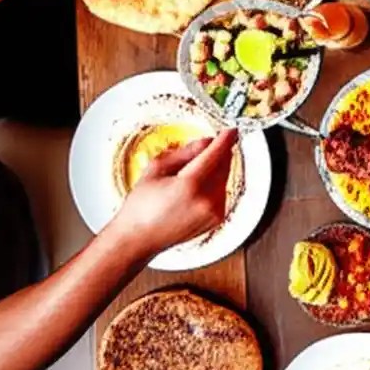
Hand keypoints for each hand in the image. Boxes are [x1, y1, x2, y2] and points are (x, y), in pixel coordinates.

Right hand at [102, 129, 237, 258]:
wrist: (139, 238)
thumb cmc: (141, 206)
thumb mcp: (156, 170)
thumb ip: (184, 153)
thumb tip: (206, 142)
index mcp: (190, 184)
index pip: (216, 154)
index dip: (225, 139)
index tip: (231, 130)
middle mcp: (207, 200)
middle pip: (224, 165)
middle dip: (219, 153)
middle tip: (206, 147)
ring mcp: (214, 212)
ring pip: (224, 178)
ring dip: (216, 169)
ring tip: (191, 173)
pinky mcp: (217, 219)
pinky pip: (222, 193)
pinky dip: (215, 184)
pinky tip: (195, 188)